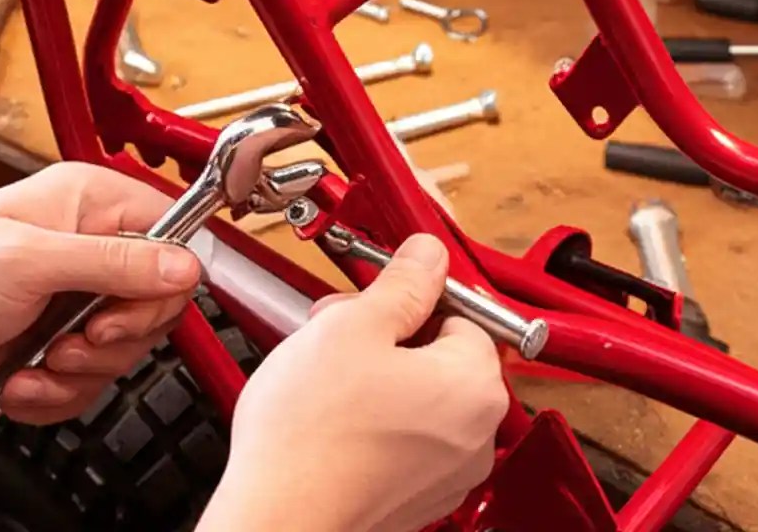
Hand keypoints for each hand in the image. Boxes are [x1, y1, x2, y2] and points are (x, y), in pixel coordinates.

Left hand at [0, 162, 201, 423]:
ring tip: (40, 360)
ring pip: (128, 349)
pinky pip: (95, 380)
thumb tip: (182, 265)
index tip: (121, 310)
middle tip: (74, 339)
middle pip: (157, 303)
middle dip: (115, 337)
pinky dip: (58, 393)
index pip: (172, 234)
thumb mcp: (28, 262)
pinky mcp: (63, 342)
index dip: (162, 281)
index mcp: (88, 203)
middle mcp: (91, 247)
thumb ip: (112, 262)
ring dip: (80, 371)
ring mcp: (78, 299)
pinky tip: (23, 379)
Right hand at [199, 235, 507, 531]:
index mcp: (474, 384)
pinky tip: (332, 418)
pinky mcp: (417, 498)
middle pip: (443, 354)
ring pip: (422, 397)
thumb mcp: (352, 326)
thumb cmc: (311, 434)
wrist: (279, 519)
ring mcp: (449, 472)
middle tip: (337, 332)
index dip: (409, 298)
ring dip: (379, 376)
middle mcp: (478, 434)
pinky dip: (376, 422)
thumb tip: (428, 253)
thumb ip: (401, 282)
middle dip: (390, 335)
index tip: (373, 299)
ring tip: (326, 377)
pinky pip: (408, 439)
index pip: (462, 312)